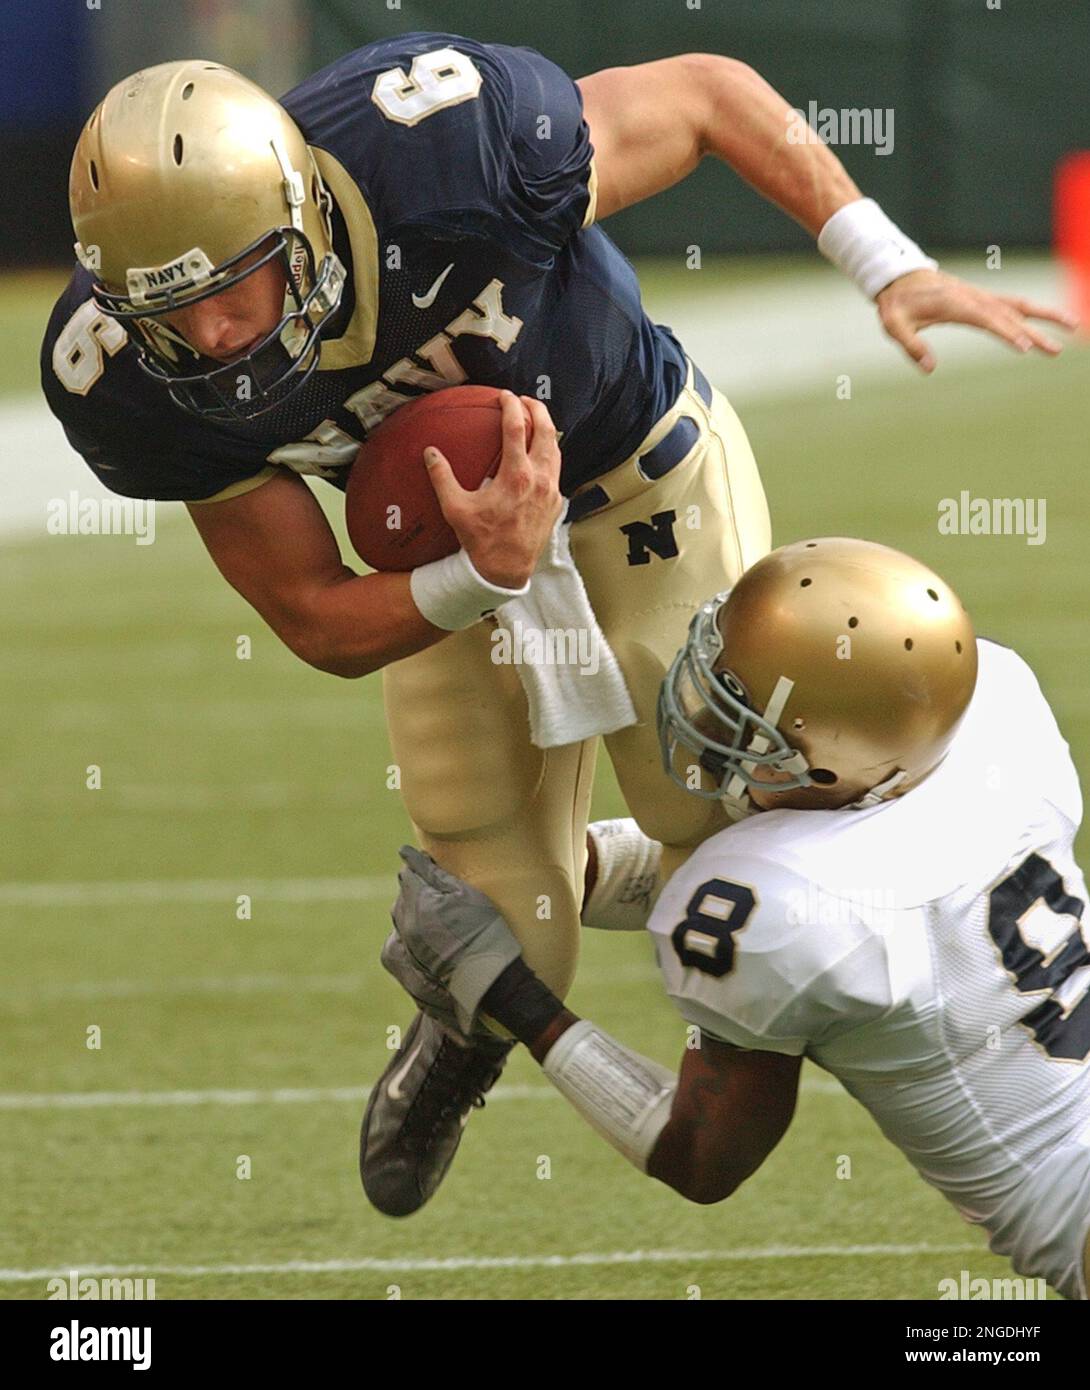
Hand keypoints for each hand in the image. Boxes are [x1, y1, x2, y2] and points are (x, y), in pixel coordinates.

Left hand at [387, 845, 522, 1034]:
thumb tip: (407, 853)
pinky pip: (396, 944)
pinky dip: (407, 938)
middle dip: (418, 892)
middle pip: (403, 897)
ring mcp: (403, 947)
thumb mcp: (466, 895)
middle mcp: (406, 924)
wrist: (491, 983)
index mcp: (420, 902)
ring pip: (400, 920)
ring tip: (438, 921)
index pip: (410, 874)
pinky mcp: (403, 967)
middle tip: (442, 897)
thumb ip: (434, 873)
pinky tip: (427, 940)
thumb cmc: (485, 933)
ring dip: (413, 915)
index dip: (422, 869)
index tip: (435, 869)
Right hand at [423, 392, 563, 587]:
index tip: (505, 396)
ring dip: (547, 430)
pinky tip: (540, 455)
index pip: (517, 428)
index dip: (511, 406)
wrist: (506, 570)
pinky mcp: (556, 502)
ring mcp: (551, 490)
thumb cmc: (482, 540)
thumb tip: (430, 452)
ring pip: (556, 449)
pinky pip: (557, 469)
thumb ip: (442, 477)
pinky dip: (550, 453)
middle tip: (525, 401)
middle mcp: (539, 478)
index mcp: (516, 475)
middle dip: (537, 410)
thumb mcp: (456, 508)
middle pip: (546, 431)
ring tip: (536, 421)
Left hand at [875, 268, 1077, 372]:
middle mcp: (973, 298)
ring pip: (1019, 306)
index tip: (1025, 347)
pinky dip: (1033, 312)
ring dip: (1046, 316)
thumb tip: (930, 369)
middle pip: (1010, 315)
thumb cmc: (896, 304)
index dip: (1006, 332)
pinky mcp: (982, 299)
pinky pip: (1013, 304)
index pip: (986, 320)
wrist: (899, 278)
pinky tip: (1050, 322)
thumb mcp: (894, 326)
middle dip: (1034, 333)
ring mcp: (980, 297)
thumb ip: (911, 346)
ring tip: (1073, 326)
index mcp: (954, 304)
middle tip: (1056, 350)